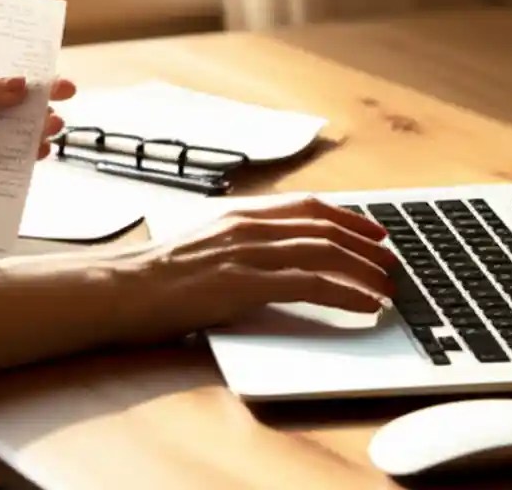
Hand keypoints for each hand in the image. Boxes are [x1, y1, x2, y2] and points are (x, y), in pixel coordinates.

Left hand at [0, 71, 76, 202]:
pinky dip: (19, 168)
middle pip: (19, 110)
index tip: (63, 85)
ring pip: (14, 140)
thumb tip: (20, 85)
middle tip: (54, 117)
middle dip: (42, 112)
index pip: (10, 76)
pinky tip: (30, 164)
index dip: (40, 78)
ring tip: (45, 140)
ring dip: (34, 138)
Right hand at [110, 197, 396, 343]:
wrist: (118, 289)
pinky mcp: (244, 282)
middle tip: (393, 262)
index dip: (348, 217)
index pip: (308, 207)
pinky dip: (344, 292)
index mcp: (240, 215)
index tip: (374, 230)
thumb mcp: (204, 248)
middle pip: (325, 226)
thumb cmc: (155, 277)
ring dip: (364, 269)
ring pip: (324, 251)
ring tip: (388, 286)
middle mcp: (248, 226)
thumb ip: (239, 247)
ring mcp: (247, 252)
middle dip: (366, 244)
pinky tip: (363, 304)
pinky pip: (309, 283)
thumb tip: (273, 260)